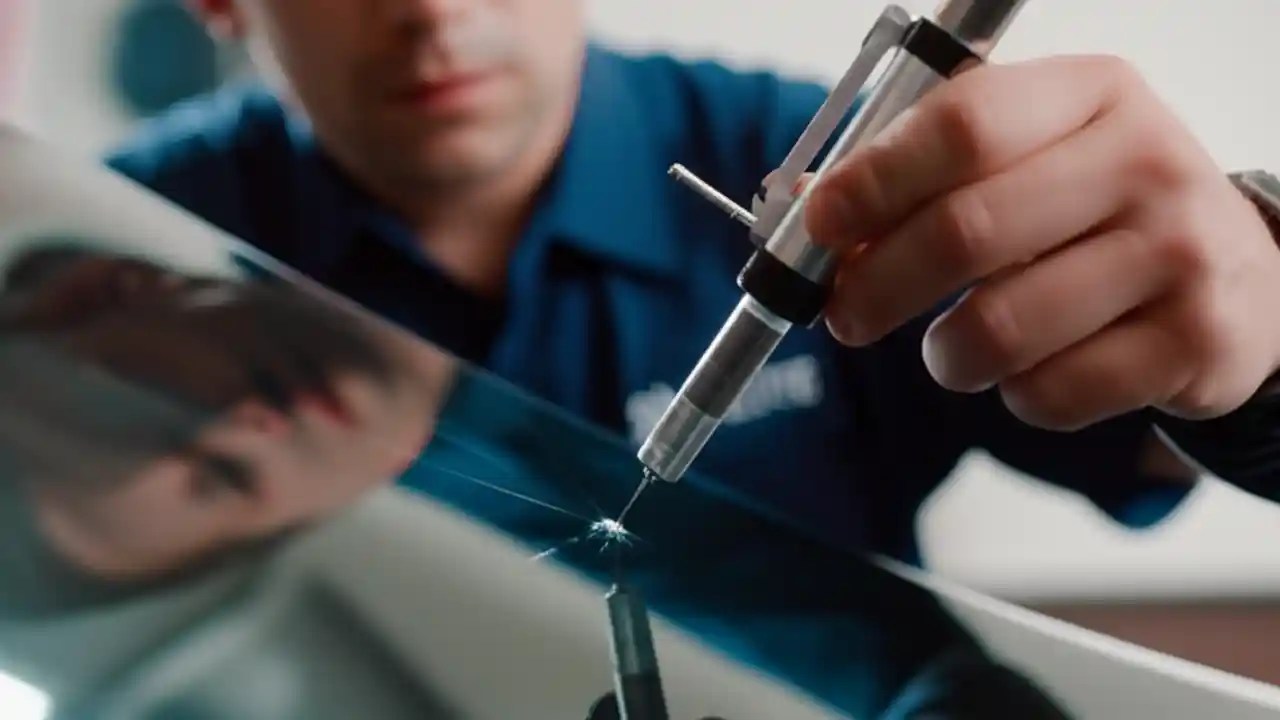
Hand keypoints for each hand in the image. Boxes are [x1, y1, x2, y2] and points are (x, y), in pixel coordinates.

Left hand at [804, 55, 1279, 430]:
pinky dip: (1016, 395)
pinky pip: (1051, 392)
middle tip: (846, 315)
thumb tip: (802, 212)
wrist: (1237, 277)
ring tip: (951, 350)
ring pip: (1000, 328)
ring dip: (945, 355)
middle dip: (877, 287)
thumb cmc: (1098, 213)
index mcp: (1090, 94)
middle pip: (966, 231)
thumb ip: (920, 177)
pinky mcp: (1195, 341)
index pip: (962, 124)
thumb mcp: (1025, 161)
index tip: (818, 226)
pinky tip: (1034, 367)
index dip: (872, 181)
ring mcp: (1180, 252)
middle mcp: (1145, 161)